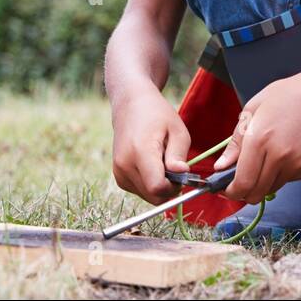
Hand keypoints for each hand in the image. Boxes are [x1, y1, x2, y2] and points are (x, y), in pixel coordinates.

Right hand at [110, 83, 192, 204]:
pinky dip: (150, 184)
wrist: (130, 105)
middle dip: (169, 189)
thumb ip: (178, 155)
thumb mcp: (177, 130)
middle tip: (176, 168)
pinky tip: (153, 164)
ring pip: (147, 196)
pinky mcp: (118, 175)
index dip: (174, 187)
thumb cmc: (158, 115)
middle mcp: (125, 164)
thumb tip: (182, 174)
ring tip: (162, 161)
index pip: (157, 187)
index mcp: (140, 152)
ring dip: (160, 186)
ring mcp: (119, 171)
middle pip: (153, 196)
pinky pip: (140, 191)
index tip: (182, 173)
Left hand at [211, 70, 300, 203]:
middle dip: (243, 193)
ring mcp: (296, 164)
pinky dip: (277, 175)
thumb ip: (235, 142)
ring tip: (261, 161)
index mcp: (260, 139)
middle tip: (237, 182)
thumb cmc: (289, 95)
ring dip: (260, 183)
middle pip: (255, 194)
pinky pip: (285, 181)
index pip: (242, 182)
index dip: (230, 191)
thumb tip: (221, 166)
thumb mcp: (253, 109)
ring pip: (270, 190)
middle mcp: (279, 156)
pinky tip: (280, 154)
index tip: (224, 189)